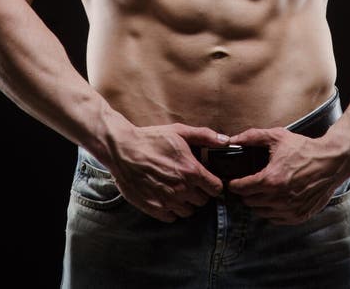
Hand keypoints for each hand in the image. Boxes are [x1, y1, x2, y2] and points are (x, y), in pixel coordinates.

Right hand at [106, 122, 229, 221]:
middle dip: (200, 192)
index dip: (214, 184)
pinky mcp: (154, 208)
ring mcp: (168, 201)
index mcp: (191, 171)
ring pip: (188, 211)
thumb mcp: (180, 132)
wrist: (123, 150)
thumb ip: (205, 136)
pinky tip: (166, 195)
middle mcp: (182, 189)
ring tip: (178, 189)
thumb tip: (226, 141)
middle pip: (203, 201)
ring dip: (187, 202)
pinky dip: (172, 210)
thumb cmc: (152, 139)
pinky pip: (172, 218)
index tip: (209, 180)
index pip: (216, 189)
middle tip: (191, 182)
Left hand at [227, 127, 345, 224]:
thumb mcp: (277, 136)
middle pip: (250, 202)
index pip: (242, 189)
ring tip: (260, 191)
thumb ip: (252, 137)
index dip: (234, 184)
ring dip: (258, 203)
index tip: (232, 181)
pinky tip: (274, 199)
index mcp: (271, 179)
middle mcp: (279, 199)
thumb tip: (233, 139)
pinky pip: (276, 219)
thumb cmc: (304, 149)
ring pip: (261, 213)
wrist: (331, 162)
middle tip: (247, 184)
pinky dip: (272, 211)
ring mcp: (290, 210)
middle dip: (246, 193)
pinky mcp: (299, 216)